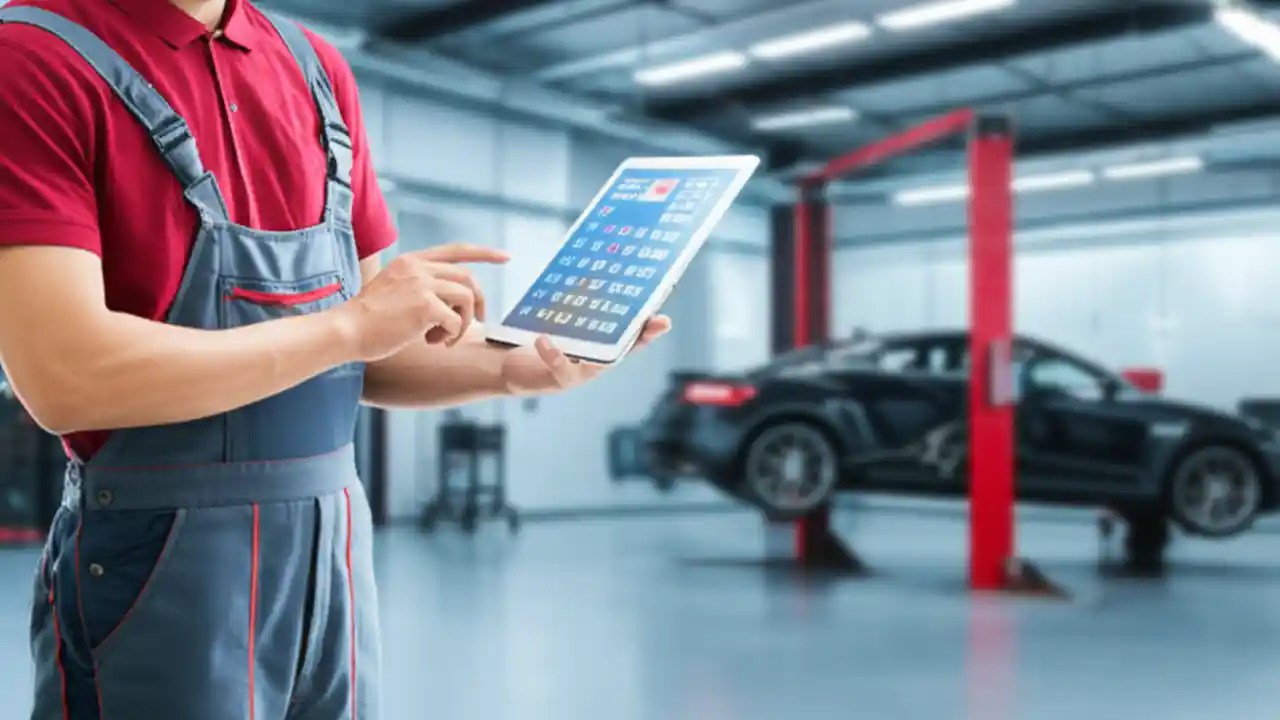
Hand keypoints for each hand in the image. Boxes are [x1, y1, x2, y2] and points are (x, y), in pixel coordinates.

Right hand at [336, 244, 507, 361]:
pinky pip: (456, 321)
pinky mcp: (425, 305)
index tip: (505, 257)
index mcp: (411, 261)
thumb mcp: (394, 290)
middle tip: (477, 322)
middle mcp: (418, 267)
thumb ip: (420, 288)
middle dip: (478, 301)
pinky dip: (451, 336)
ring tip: (442, 338)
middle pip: (467, 277)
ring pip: (465, 298)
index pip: (456, 250)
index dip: (484, 253)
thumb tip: (452, 305)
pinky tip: (432, 343)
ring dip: (462, 323)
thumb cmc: (368, 320)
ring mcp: (422, 284)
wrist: (346, 330)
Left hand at [500, 315, 672, 394]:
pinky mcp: (558, 381)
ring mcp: (580, 372)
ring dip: (608, 351)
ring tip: (611, 334)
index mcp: (600, 344)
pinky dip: (554, 354)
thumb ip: (572, 301)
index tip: (668, 311)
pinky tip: (545, 340)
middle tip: (663, 321)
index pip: (632, 333)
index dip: (651, 325)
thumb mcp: (556, 315)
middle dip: (646, 334)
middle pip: (626, 347)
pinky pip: (561, 368)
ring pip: (599, 364)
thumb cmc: (533, 336)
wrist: (503, 362)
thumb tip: (588, 273)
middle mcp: (595, 360)